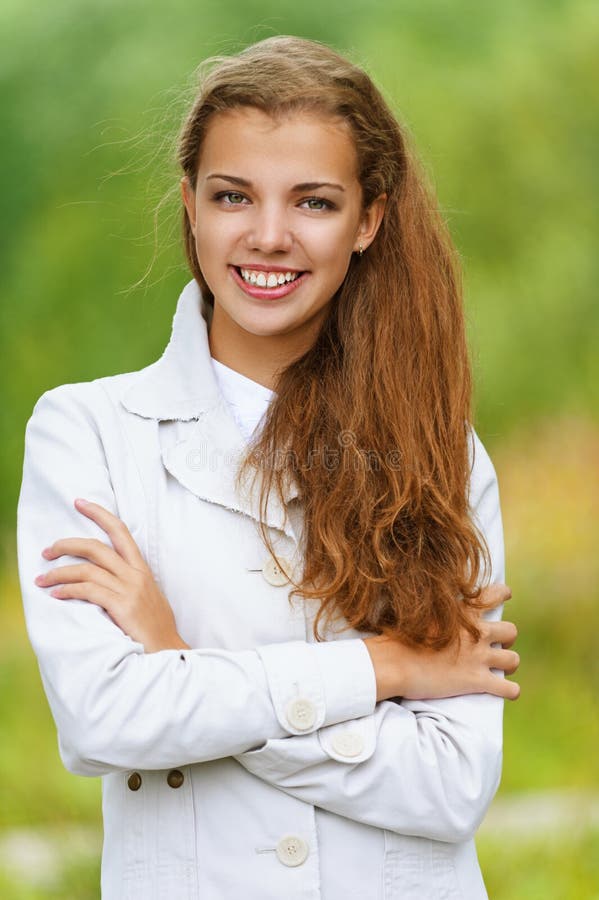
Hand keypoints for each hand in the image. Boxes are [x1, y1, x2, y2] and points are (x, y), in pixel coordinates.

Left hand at [34, 498, 190, 652]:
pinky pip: (88, 590)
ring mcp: (129, 589)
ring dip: (59, 573)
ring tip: (42, 580)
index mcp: (142, 569)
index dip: (99, 514)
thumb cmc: (155, 628)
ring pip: (87, 569)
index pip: (120, 531)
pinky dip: (68, 590)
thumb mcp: (147, 597)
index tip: (79, 503)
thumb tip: (104, 577)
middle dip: (66, 545)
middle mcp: (135, 574)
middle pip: (95, 547)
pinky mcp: (122, 606)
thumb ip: (129, 582)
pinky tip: (57, 595)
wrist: (167, 649)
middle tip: (46, 551)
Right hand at [363, 583, 519, 701]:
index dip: (503, 594)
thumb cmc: (399, 636)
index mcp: (463, 612)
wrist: (393, 662)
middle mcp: (476, 632)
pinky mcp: (476, 681)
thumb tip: (434, 604)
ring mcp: (478, 657)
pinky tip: (506, 691)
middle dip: (507, 639)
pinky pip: (509, 688)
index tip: (505, 595)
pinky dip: (511, 690)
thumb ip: (437, 607)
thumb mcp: (420, 612)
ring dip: (509, 665)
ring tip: (502, 669)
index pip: (495, 594)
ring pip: (513, 660)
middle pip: (511, 631)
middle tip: (496, 645)